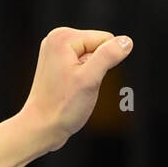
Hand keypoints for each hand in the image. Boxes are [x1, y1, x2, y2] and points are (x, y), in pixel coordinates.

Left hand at [18, 26, 131, 152]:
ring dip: (91, 74)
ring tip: (73, 89)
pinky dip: (85, 78)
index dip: (103, 63)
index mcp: (62, 37)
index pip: (106, 39)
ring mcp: (56, 52)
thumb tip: (126, 41)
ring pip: (95, 57)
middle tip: (78, 86)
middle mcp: (56, 39)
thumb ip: (108, 56)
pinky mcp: (58, 64)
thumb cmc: (61, 108)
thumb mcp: (89, 79)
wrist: (41, 129)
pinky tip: (70, 90)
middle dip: (97, 68)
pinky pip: (85, 65)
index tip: (83, 79)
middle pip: (100, 46)